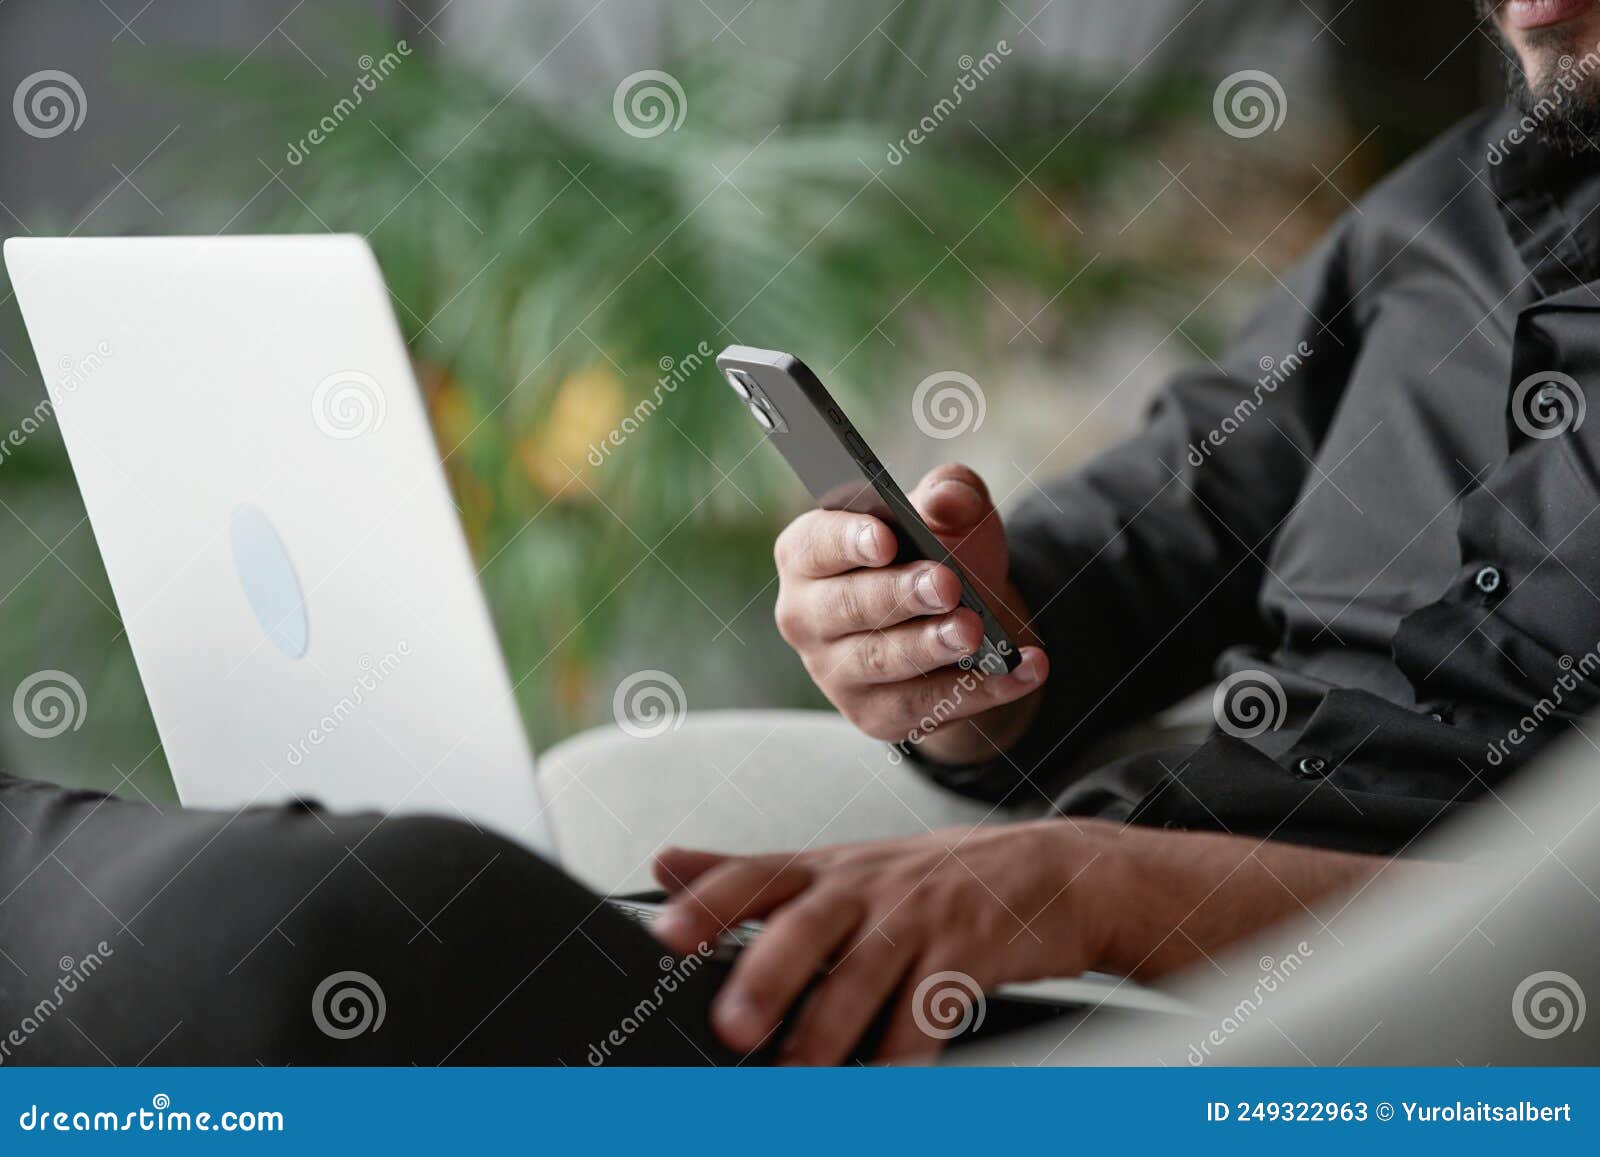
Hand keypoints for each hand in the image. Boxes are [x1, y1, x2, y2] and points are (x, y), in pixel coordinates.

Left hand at [652, 823, 1392, 1064]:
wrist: (1050, 871)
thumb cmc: (928, 881)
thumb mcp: (837, 867)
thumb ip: (752, 875)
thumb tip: (664, 863)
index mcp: (825, 869)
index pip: (755, 875)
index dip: (709, 901)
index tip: (667, 935)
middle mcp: (866, 888)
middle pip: (807, 924)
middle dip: (767, 976)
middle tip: (733, 1025)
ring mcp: (920, 917)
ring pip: (866, 973)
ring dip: (829, 1029)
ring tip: (799, 1074)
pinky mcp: (970, 952)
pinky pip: (933, 1007)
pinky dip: (909, 1050)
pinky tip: (890, 1080)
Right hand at [772, 463, 1047, 763]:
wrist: (959, 620)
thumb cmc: (937, 555)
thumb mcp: (950, 514)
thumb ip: (950, 493)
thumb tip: (947, 502)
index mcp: (809, 555)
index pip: (815, 545)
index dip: (847, 541)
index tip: (885, 539)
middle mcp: (807, 616)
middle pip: (847, 607)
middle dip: (899, 595)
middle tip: (946, 585)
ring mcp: (836, 671)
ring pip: (880, 661)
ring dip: (930, 647)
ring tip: (973, 630)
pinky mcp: (874, 713)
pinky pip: (924, 705)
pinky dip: (978, 689)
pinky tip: (1021, 667)